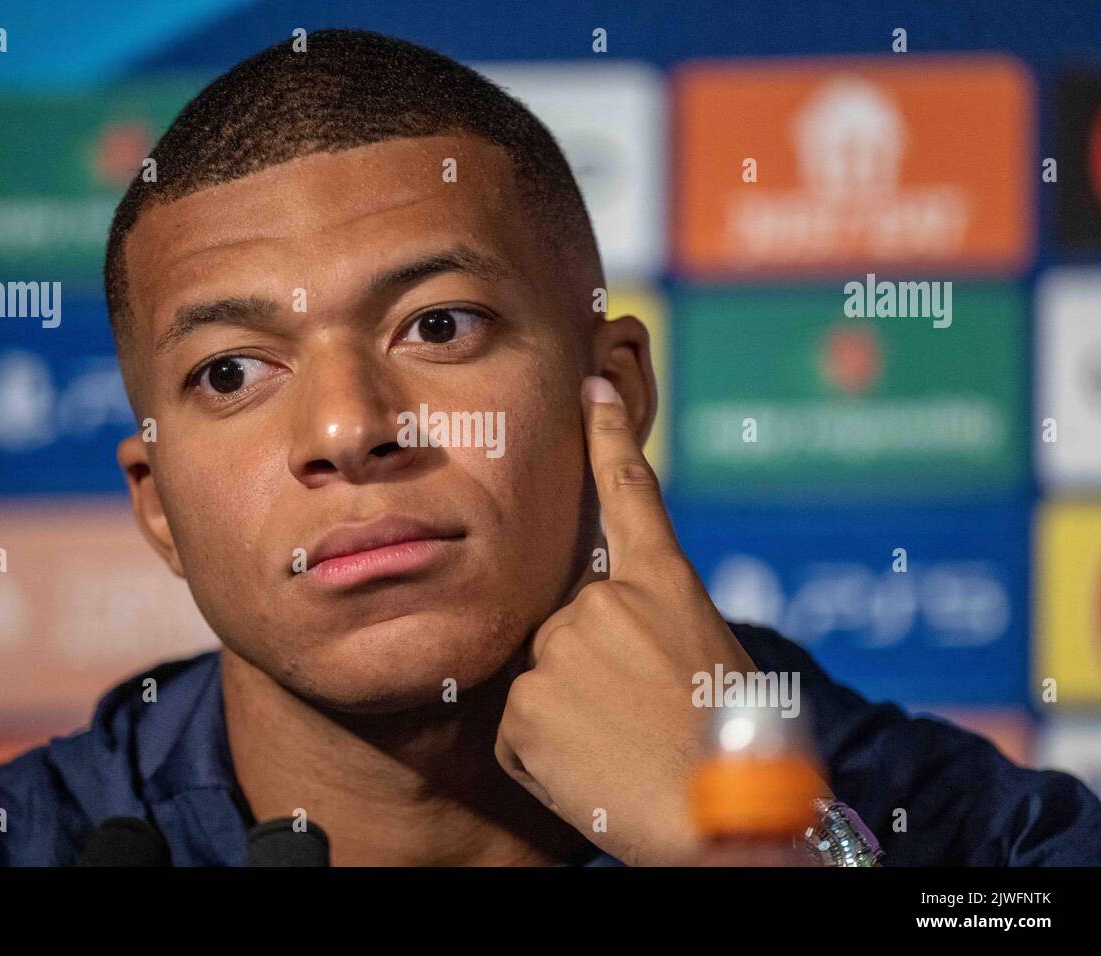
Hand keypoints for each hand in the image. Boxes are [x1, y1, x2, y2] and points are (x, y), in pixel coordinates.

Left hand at [494, 375, 757, 865]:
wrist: (722, 826)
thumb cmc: (737, 753)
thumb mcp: (713, 661)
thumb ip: (653, 626)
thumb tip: (617, 635)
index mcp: (665, 585)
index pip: (631, 491)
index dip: (609, 432)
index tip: (592, 384)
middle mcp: (602, 603)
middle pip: (569, 625)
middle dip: (591, 670)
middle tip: (638, 720)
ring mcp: (557, 650)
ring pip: (543, 679)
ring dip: (572, 716)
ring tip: (623, 752)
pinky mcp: (522, 705)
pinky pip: (521, 730)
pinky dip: (547, 756)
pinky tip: (592, 772)